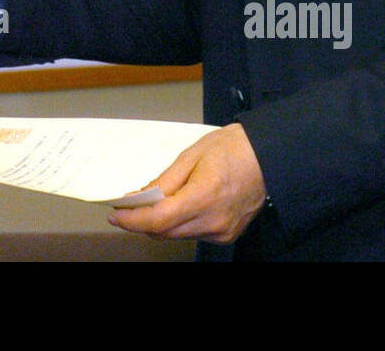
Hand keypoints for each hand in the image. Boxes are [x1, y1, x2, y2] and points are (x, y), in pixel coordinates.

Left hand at [107, 124, 265, 243]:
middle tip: (129, 206)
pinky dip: (180, 224)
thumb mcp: (191, 156)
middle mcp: (214, 221)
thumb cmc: (233, 149)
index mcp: (204, 197)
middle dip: (142, 221)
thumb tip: (141, 197)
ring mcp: (222, 231)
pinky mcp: (227, 234)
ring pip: (178, 235)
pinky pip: (194, 234)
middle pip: (165, 232)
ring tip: (153, 204)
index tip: (116, 215)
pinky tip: (178, 208)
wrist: (267, 156)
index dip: (132, 220)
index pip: (158, 220)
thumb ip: (164, 181)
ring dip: (160, 223)